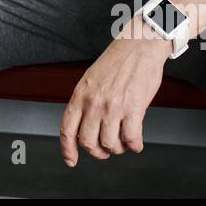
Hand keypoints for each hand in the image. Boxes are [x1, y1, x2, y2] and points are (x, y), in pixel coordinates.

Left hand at [60, 26, 168, 166]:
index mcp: (80, 94)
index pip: (66, 128)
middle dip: (97, 152)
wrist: (139, 45)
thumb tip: (84, 124)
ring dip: (118, 149)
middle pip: (87, 141)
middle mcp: (93, 102)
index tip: (71, 160)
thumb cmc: (118, 60)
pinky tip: (136, 142)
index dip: (67, 149)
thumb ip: (86, 101)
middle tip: (105, 152)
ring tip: (123, 144)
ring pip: (109, 144)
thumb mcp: (91, 79)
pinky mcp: (133, 108)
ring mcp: (113, 106)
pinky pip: (131, 138)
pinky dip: (134, 145)